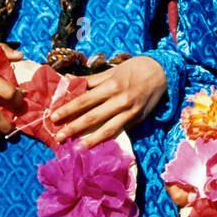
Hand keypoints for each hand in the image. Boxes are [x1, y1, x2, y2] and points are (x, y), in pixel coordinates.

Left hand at [48, 55, 168, 147]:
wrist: (162, 72)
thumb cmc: (134, 69)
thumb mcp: (113, 71)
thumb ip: (91, 79)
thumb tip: (68, 80)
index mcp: (112, 86)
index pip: (85, 100)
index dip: (68, 109)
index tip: (54, 117)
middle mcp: (120, 100)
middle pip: (93, 117)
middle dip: (74, 127)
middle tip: (58, 137)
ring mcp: (130, 112)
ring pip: (107, 129)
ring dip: (90, 139)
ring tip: (76, 148)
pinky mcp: (137, 120)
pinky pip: (119, 130)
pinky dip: (107, 138)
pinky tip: (96, 144)